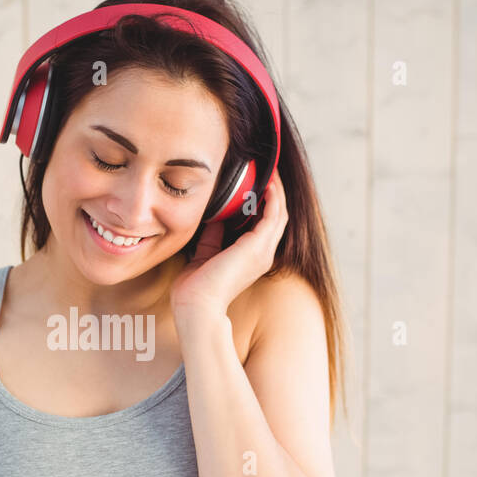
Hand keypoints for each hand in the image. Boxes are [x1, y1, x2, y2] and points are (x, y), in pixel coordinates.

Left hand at [170, 169, 288, 322]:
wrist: (196, 306)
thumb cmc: (196, 288)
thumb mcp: (204, 255)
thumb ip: (212, 237)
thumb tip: (214, 219)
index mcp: (251, 258)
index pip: (265, 225)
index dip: (264, 203)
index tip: (256, 183)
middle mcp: (262, 254)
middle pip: (278, 216)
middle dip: (274, 192)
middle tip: (267, 171)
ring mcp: (263, 251)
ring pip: (280, 213)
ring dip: (277, 190)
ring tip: (270, 171)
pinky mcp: (258, 246)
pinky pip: (274, 214)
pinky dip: (273, 196)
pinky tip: (268, 182)